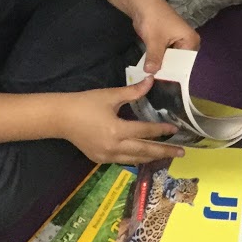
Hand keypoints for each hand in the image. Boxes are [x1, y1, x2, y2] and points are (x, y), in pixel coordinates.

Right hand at [55, 83, 185, 165]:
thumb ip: (133, 92)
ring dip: (152, 157)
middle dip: (164, 151)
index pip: (145, 131)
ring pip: (135, 159)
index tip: (175, 129)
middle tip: (182, 152)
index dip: (161, 130)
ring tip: (167, 155)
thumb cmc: (84, 104)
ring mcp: (106, 156)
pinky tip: (145, 156)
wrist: (59, 118)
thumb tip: (151, 80)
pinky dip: (136, 159)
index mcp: (116, 130)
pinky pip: (123, 161)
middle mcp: (113, 147)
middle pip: (144, 151)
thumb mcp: (109, 95)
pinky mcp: (100, 160)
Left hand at [132, 0, 199, 76]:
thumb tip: (151, 73)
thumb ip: (155, 57)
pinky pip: (164, 56)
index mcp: (191, 41)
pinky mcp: (168, 43)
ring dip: (161, 66)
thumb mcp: (154, 40)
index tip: (165, 84)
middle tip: (157, 82)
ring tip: (153, 78)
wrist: (142, 3)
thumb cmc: (153, 18)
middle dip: (167, 71)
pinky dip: (158, 61)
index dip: (175, 73)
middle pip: (179, 63)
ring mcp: (177, 43)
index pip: (186, 63)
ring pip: (170, 61)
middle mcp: (188, 43)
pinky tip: (151, 69)